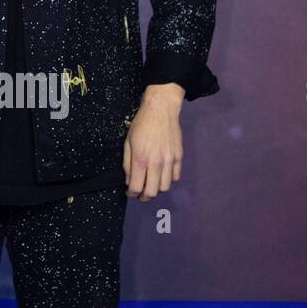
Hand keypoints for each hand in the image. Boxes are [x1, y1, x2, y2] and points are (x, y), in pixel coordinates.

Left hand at [123, 84, 184, 199]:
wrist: (161, 110)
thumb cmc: (141, 125)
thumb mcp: (128, 143)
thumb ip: (127, 164)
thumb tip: (129, 181)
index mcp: (141, 159)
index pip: (136, 187)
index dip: (131, 194)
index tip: (130, 193)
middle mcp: (156, 163)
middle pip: (152, 192)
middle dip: (144, 197)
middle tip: (140, 194)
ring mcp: (169, 161)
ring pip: (165, 187)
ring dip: (157, 190)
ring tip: (152, 185)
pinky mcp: (179, 157)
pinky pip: (175, 177)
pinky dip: (168, 180)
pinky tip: (162, 175)